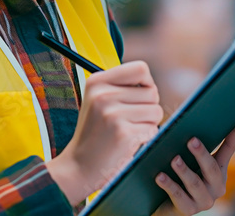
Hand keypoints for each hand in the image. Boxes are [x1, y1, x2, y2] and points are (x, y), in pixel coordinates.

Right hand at [46, 61, 163, 205]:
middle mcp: (103, 94)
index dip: (147, 84)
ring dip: (148, 124)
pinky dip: (145, 138)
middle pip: (152, 92)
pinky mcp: (123, 133)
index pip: (141, 69)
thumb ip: (121, 87)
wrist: (79, 166)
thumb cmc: (95, 133)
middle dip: (148, 108)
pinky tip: (127, 143)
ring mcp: (112, 114)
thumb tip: (151, 85)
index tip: (138, 97)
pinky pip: (152, 130)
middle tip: (131, 121)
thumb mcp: (99, 101)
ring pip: (156, 111)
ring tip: (128, 131)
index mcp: (97, 81)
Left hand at [151, 116, 234, 215]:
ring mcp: (204, 200)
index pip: (229, 149)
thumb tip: (178, 120)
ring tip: (174, 159)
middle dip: (202, 154)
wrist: (165, 206)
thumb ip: (186, 144)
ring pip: (195, 184)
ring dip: (185, 171)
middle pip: (212, 168)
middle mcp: (216, 186)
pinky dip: (169, 185)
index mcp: (218, 170)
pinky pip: (179, 197)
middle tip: (191, 140)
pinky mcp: (188, 210)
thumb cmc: (177, 176)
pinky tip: (159, 176)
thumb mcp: (186, 158)